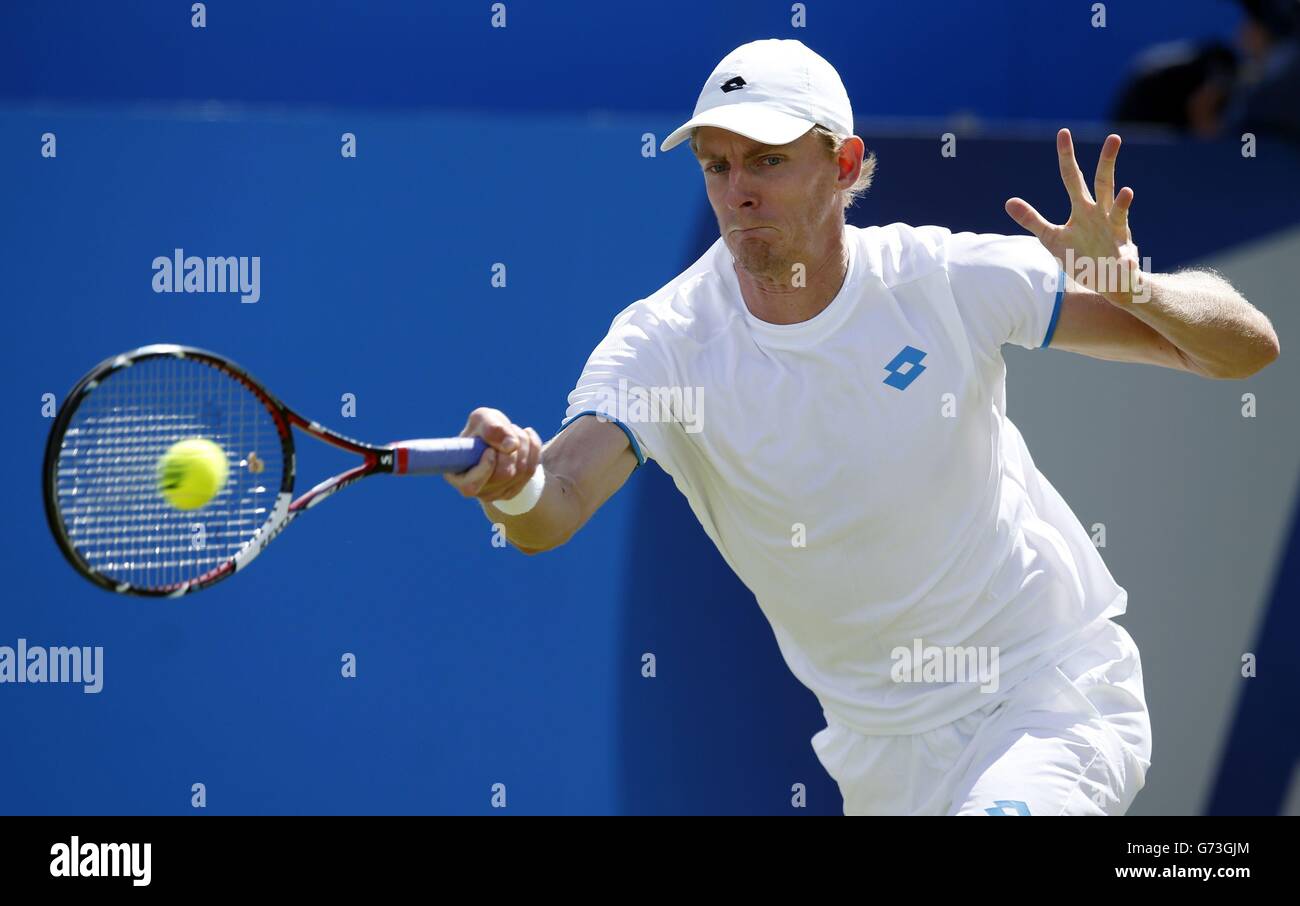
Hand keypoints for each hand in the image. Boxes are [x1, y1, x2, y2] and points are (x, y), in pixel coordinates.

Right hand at [443, 407, 541, 504]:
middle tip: (509, 431)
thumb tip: (511, 446)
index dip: (485, 468)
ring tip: (514, 433)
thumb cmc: (484, 430)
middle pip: (504, 474)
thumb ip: (492, 427)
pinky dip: (533, 448)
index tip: (490, 450)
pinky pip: (532, 470)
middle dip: (512, 448)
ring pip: (521, 471)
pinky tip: (527, 437)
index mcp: (458, 475)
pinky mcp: (514, 491)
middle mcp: (476, 489)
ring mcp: (496, 494)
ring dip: (523, 444)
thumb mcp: (483, 419)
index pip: (471, 484)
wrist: (498, 440)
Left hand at [1005, 129, 1141, 303]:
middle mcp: (1100, 214)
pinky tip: (1127, 259)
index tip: (1064, 133)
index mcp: (1082, 209)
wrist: (1107, 280)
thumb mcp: (1051, 238)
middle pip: (1103, 183)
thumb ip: (1032, 220)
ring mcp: (1114, 232)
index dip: (1067, 157)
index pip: (1072, 178)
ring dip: (1123, 203)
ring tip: (1127, 191)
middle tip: (1114, 138)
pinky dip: (1126, 257)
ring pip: (1119, 211)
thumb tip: (1008, 202)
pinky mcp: (1124, 254)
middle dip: (1107, 162)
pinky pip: (1127, 254)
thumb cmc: (1081, 255)